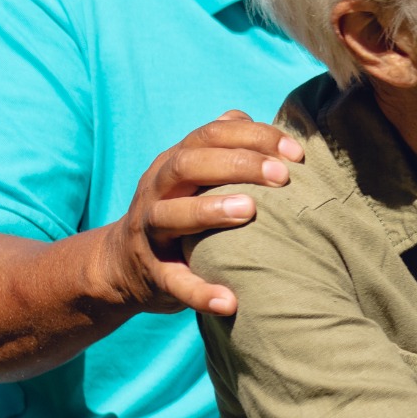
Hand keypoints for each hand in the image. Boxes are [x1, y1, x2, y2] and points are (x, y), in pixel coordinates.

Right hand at [90, 112, 302, 315]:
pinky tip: (230, 302)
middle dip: (237, 164)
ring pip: (170, 214)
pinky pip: (173, 282)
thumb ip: (221, 148)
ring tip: (249, 211)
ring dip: (209, 210)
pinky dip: (200, 292)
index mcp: (175, 162)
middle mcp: (158, 189)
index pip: (211, 134)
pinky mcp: (151, 273)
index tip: (296, 152)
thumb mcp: (194, 177)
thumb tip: (248, 115)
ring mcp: (149, 231)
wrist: (121, 264)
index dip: (253, 136)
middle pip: (189, 163)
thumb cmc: (179, 210)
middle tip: (282, 176)